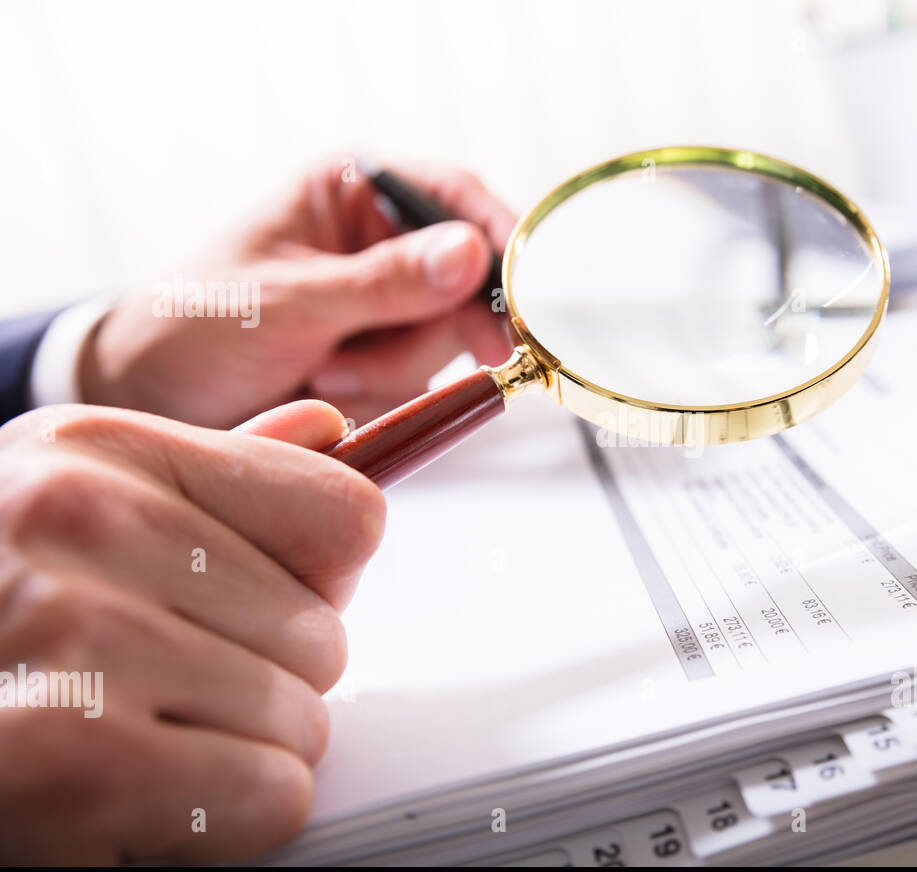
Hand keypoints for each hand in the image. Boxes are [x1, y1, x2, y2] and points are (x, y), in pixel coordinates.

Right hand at [0, 400, 384, 862]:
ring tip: (130, 740)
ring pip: (300, 724)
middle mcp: (83, 526)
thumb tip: (332, 433)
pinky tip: (127, 799)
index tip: (252, 608)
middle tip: (157, 691)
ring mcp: (76, 641)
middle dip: (261, 684)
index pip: (344, 514)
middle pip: (326, 636)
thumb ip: (207, 482)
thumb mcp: (60, 510)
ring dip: (232, 756)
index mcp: (100, 454)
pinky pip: (270, 798)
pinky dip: (218, 823)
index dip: (315, 583)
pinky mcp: (76, 762)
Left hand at [79, 161, 517, 428]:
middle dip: (426, 329)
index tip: (523, 292)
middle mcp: (381, 238)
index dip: (497, 241)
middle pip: (466, 279)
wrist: (155, 397)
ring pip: (450, 336)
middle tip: (384, 354)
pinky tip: (329, 387)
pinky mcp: (387, 352)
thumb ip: (382, 282)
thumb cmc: (196, 323)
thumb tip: (471, 254)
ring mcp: (388, 300)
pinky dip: (385, 392)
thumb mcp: (290, 300)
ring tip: (323, 371)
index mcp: (355, 190)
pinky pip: (427, 376)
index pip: (454, 197)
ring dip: (394, 367)